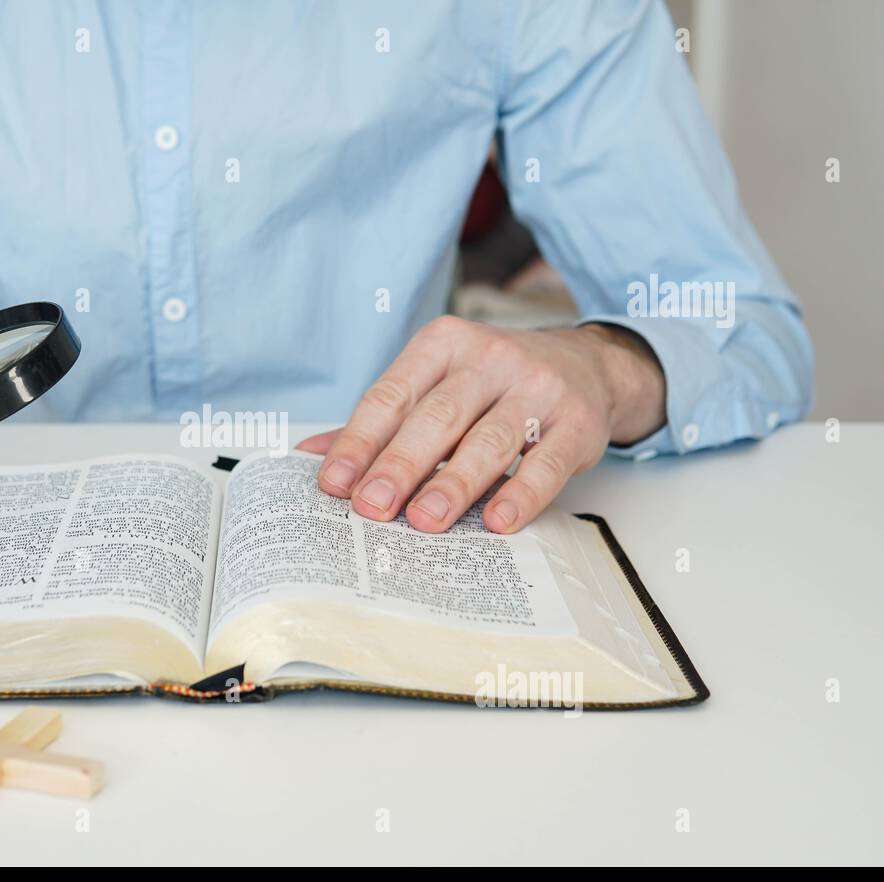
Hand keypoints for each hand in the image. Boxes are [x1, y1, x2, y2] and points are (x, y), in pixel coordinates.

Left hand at [300, 315, 665, 533]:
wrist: (587, 365)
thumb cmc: (493, 384)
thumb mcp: (436, 384)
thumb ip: (380, 421)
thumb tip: (311, 457)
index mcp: (443, 344)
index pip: (392, 394)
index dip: (360, 441)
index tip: (335, 483)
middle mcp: (491, 359)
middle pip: (437, 416)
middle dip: (401, 464)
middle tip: (372, 507)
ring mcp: (539, 388)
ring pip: (489, 439)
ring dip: (454, 483)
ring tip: (424, 521)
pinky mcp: (578, 423)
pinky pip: (547, 462)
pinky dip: (521, 493)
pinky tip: (498, 521)